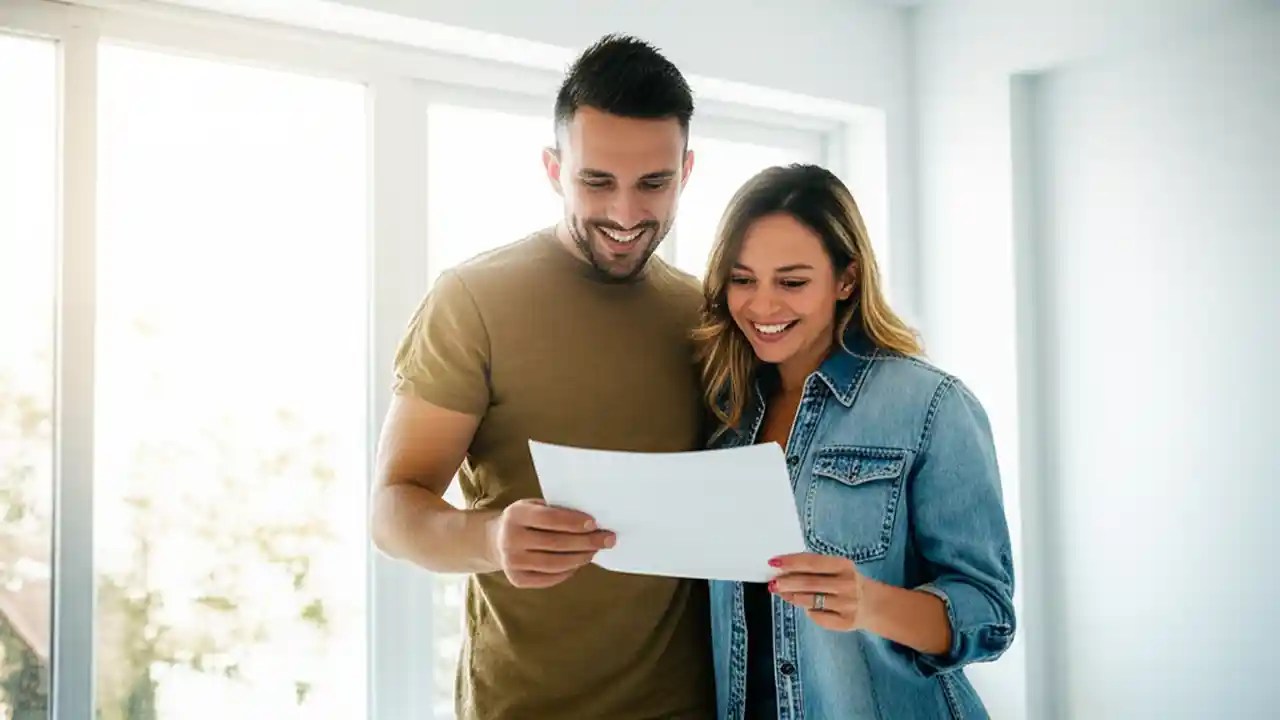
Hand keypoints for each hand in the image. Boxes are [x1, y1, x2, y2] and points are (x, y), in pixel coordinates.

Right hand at [486, 499, 614, 588]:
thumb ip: (555, 511)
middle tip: (607, 539)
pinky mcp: (517, 579)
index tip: (594, 523)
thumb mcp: (533, 506)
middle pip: (556, 543)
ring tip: (594, 551)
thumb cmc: (525, 519)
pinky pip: (549, 577)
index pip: (549, 518)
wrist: (495, 540)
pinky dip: (568, 571)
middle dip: (586, 542)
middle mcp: (510, 539)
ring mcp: (512, 562)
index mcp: (515, 515)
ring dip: (580, 558)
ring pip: (555, 563)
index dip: (574, 522)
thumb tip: (592, 523)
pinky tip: (578, 562)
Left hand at [768, 553, 865, 631]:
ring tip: (782, 593)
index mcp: (844, 566)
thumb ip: (814, 569)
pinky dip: (808, 611)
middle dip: (788, 583)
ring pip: (811, 601)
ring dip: (793, 597)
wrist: (873, 604)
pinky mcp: (845, 622)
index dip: (792, 562)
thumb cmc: (846, 582)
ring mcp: (847, 605)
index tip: (773, 562)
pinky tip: (804, 606)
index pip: (813, 562)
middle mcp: (847, 584)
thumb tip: (783, 572)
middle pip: (810, 583)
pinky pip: (818, 617)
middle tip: (773, 583)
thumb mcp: (836, 569)